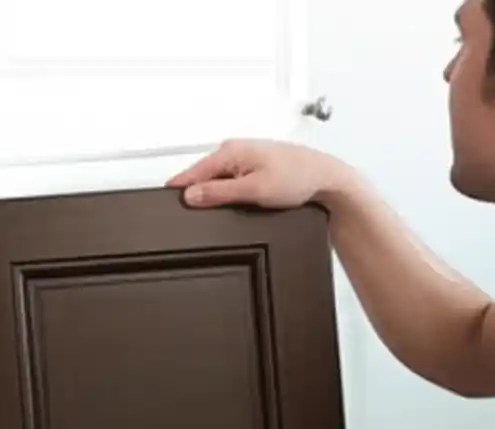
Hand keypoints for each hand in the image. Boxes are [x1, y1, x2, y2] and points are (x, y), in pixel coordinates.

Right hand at [166, 139, 355, 209]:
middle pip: (205, 176)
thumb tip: (192, 195)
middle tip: (208, 212)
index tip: (166, 201)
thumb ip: (220, 193)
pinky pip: (237, 181)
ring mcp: (247, 157)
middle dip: (204, 194)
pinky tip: (249, 200)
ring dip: (223, 194)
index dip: (179, 190)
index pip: (191, 172)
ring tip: (241, 205)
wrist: (327, 177)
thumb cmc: (299, 177)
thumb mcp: (254, 190)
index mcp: (230, 151)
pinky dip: (237, 192)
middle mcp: (236, 149)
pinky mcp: (257, 165)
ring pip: (222, 180)